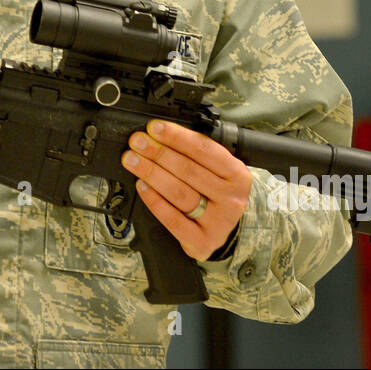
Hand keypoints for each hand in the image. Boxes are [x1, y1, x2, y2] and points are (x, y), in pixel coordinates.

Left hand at [122, 119, 250, 261]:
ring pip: (180, 193)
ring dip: (152, 173)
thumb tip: (160, 135)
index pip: (204, 150)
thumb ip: (196, 154)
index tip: (154, 128)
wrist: (224, 230)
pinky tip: (142, 186)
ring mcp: (218, 222)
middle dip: (158, 153)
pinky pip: (173, 219)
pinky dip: (154, 200)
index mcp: (237, 174)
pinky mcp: (202, 241)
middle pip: (189, 170)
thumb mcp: (219, 171)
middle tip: (138, 142)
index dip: (176, 137)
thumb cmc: (216, 194)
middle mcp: (231, 198)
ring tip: (133, 160)